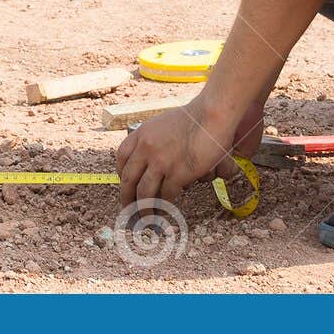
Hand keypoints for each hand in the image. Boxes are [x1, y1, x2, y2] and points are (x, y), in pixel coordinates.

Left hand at [115, 100, 261, 207]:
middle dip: (127, 198)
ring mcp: (161, 161)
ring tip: (145, 218)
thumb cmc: (194, 117)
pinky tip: (164, 212)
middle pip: (129, 179)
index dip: (121, 175)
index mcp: (141, 133)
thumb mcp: (163, 123)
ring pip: (145, 192)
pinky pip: (166, 195)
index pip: (122, 158)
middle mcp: (147, 148)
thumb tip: (151, 159)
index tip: (125, 185)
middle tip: (128, 209)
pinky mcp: (178, 172)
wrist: (212, 115)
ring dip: (144, 208)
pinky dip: (164, 206)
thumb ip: (153, 139)